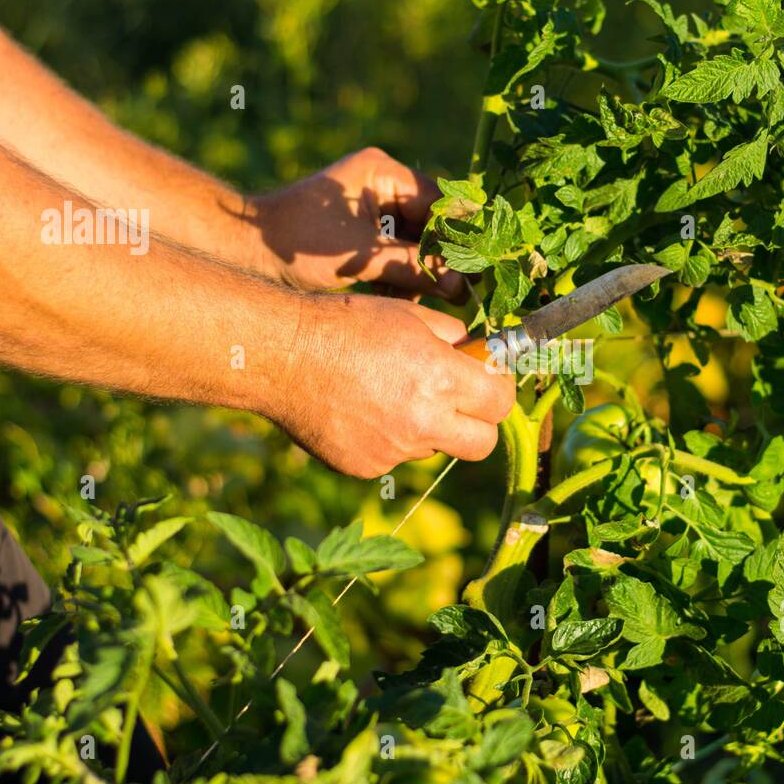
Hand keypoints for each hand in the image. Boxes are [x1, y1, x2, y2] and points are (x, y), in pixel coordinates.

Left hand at [251, 147, 465, 300]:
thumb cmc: (294, 243)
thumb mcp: (358, 256)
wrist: (244, 252)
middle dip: (444, 259)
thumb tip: (461, 287)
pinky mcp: (367, 235)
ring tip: (428, 301)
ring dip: (424, 273)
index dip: (462, 236)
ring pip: (420, 243)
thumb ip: (413, 266)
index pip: (441, 201)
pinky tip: (403, 300)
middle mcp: (384, 186)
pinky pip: (401, 254)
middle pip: (434, 223)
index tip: (478, 267)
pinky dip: (404, 277)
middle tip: (460, 292)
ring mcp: (376, 210)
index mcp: (383, 173)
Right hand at [271, 293, 514, 477]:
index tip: (489, 381)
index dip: (499, 391)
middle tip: (461, 402)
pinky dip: (389, 438)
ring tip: (389, 395)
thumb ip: (453, 339)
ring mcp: (394, 451)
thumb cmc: (346, 326)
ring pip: (434, 447)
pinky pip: (395, 456)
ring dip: (428, 427)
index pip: (501, 403)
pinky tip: (362, 411)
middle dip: (479, 424)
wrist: (283, 357)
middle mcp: (423, 422)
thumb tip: (477, 354)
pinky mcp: (367, 467)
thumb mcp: (409, 317)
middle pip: (482, 444)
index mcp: (440, 378)